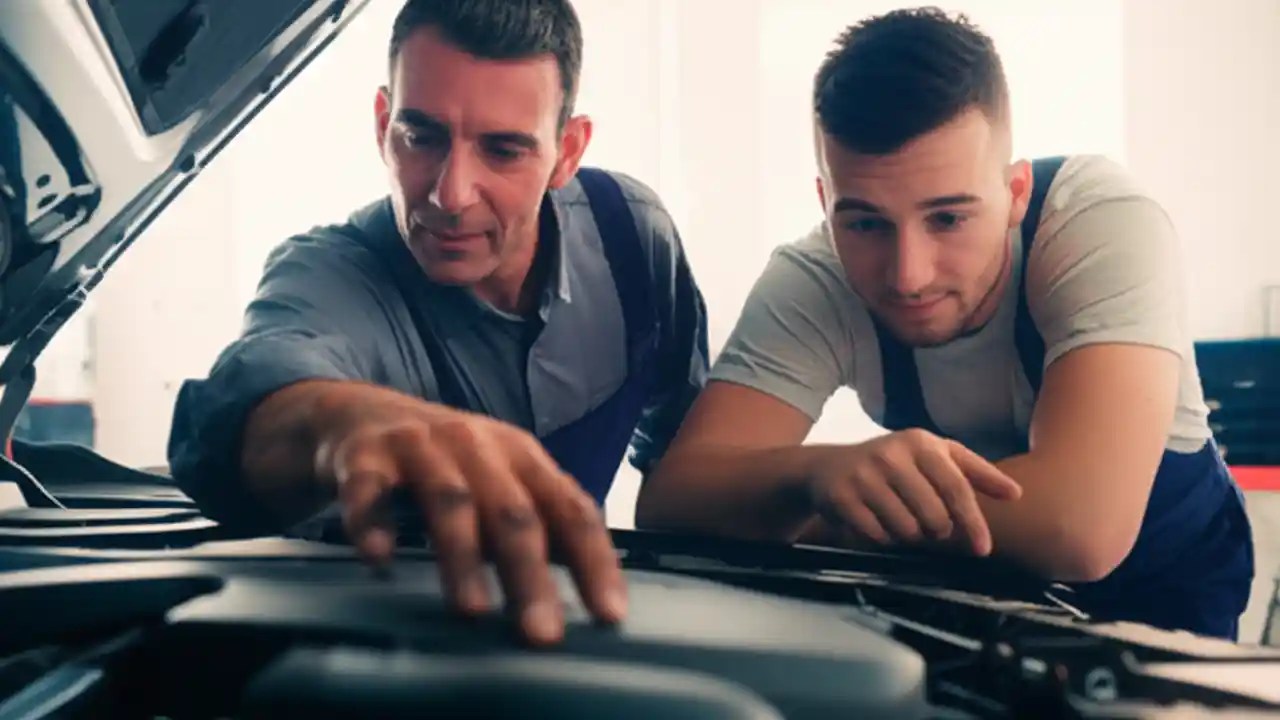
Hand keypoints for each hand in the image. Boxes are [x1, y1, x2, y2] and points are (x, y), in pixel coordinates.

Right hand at [318, 399, 626, 645]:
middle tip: (542, 633)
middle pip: (513, 513)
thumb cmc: (446, 460)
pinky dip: (373, 523)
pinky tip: (379, 558)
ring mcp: (421, 447)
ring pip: (449, 502)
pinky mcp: (364, 455)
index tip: (608, 614)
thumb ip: (542, 524)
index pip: (571, 509)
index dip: (594, 561)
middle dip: (531, 575)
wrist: (359, 412)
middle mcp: (477, 446)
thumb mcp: (501, 479)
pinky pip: (368, 490)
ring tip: (473, 610)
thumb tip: (593, 591)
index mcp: (521, 456)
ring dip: (463, 558)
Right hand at [804, 429, 1021, 555]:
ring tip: (899, 520)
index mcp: (920, 442)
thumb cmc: (893, 463)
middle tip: (927, 525)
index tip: (984, 549)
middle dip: (935, 531)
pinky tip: (877, 524)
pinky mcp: (843, 498)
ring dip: (908, 536)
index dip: (973, 521)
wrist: (827, 467)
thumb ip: (975, 473)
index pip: (957, 488)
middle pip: (934, 517)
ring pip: (907, 531)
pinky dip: (883, 539)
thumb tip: (1016, 494)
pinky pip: (878, 537)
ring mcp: (865, 476)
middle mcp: (892, 455)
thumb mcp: (934, 456)